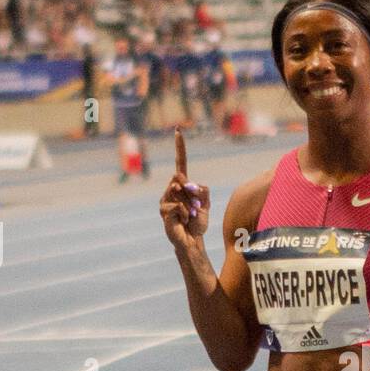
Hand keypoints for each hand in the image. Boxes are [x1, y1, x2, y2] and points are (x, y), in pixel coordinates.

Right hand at [159, 128, 210, 251]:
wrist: (191, 240)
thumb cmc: (197, 222)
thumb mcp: (206, 204)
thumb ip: (203, 191)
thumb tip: (188, 184)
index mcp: (183, 185)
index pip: (181, 162)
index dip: (180, 147)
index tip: (178, 130)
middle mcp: (171, 189)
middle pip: (181, 178)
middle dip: (192, 193)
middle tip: (195, 207)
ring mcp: (165, 198)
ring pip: (179, 191)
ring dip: (190, 204)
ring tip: (189, 215)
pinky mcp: (163, 209)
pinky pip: (178, 206)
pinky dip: (185, 213)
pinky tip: (183, 220)